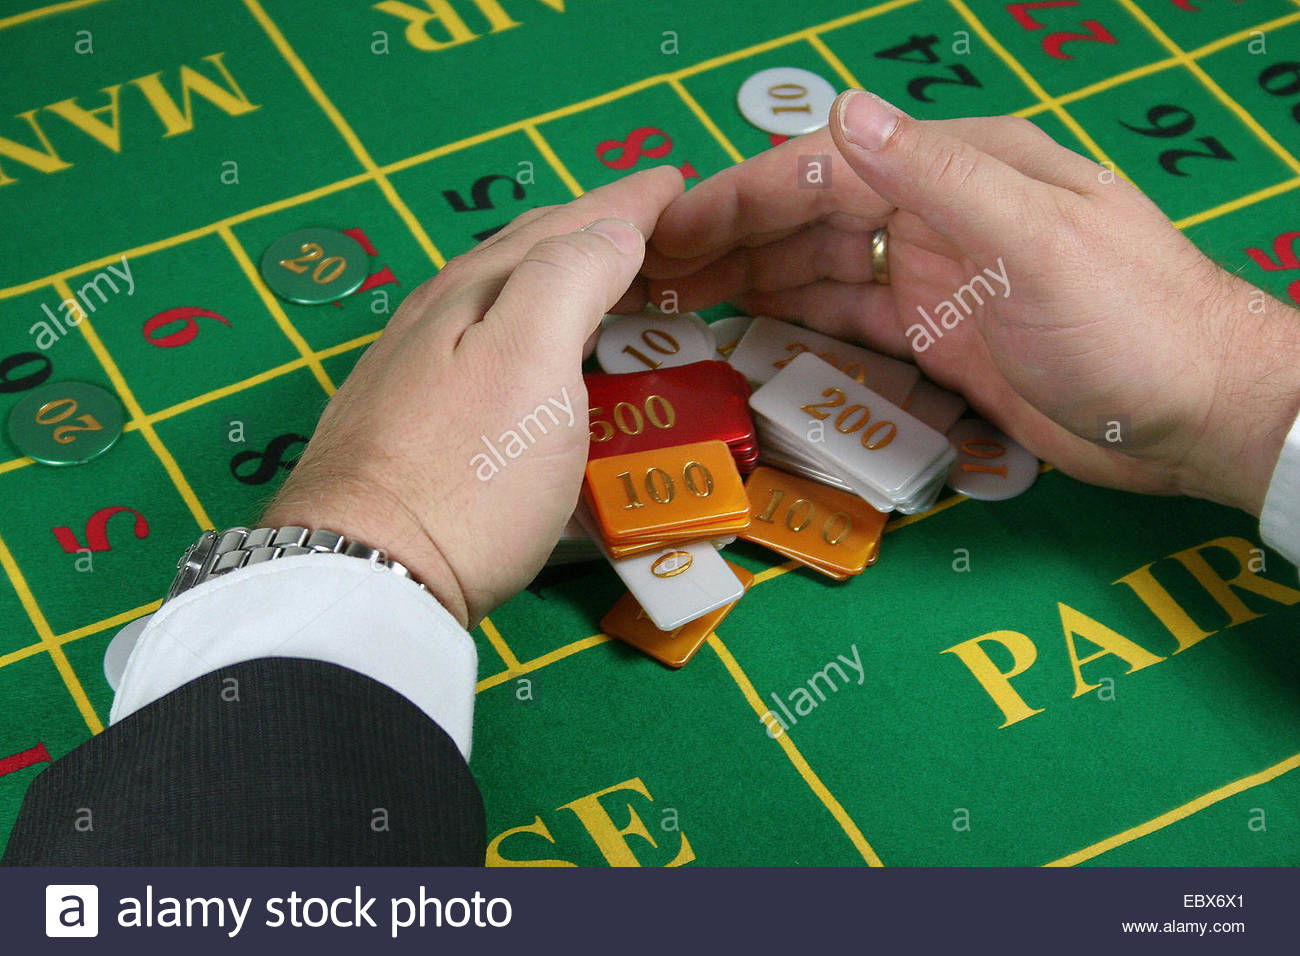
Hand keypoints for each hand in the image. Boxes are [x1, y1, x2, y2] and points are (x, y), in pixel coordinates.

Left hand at [262, 167, 684, 627]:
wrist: (367, 574)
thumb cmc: (468, 471)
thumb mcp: (531, 361)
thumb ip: (570, 279)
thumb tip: (610, 226)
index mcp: (475, 291)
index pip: (564, 223)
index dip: (624, 201)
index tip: (675, 180)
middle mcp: (438, 316)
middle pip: (524, 251)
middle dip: (591, 227)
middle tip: (650, 222)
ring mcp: (413, 370)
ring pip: (497, 295)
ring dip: (556, 273)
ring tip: (600, 274)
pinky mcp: (405, 423)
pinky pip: (481, 342)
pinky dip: (526, 324)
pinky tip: (527, 349)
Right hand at [643, 90, 1299, 515]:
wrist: (1200, 417)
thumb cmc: (1133, 321)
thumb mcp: (1041, 242)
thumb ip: (940, 178)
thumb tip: (845, 111)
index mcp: (958, 175)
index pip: (824, 174)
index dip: (739, 200)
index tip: (667, 233)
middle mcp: (937, 221)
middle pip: (810, 221)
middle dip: (729, 242)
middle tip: (650, 277)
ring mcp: (936, 283)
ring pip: (821, 272)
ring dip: (752, 283)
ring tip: (678, 305)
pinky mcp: (939, 343)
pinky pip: (850, 326)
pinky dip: (799, 327)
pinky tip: (750, 334)